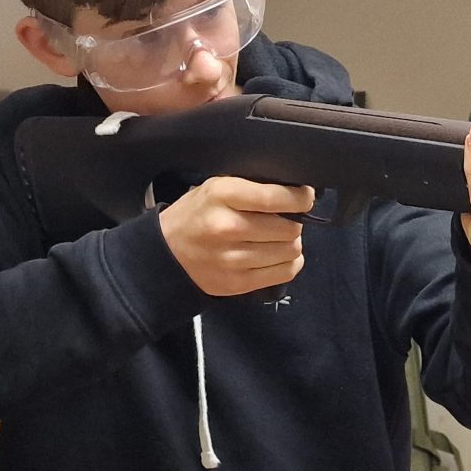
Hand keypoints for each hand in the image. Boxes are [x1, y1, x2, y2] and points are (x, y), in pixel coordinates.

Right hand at [158, 176, 312, 296]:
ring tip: (277, 238)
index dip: (300, 198)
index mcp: (222, 195)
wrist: (166, 253)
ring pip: (291, 250)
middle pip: (289, 227)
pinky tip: (277, 255)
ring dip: (291, 243)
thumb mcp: (217, 187)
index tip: (304, 198)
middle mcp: (228, 227)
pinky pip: (286, 272)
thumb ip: (252, 188)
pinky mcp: (238, 283)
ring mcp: (233, 258)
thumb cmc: (197, 215)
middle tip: (284, 220)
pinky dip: (289, 262)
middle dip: (294, 221)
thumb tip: (296, 192)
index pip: (276, 197)